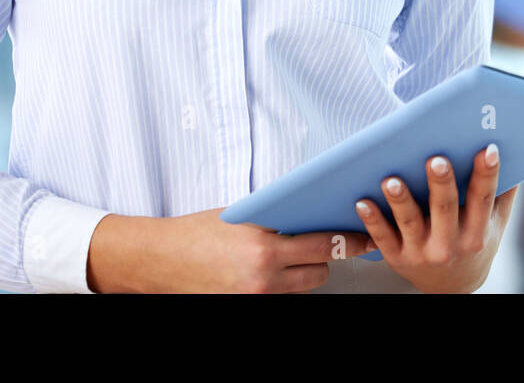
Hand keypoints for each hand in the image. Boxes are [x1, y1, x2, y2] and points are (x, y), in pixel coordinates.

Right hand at [87, 208, 375, 292]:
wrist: (159, 260)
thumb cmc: (196, 233)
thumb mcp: (243, 216)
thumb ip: (278, 220)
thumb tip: (311, 215)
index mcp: (265, 248)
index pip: (323, 246)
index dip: (349, 242)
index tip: (365, 239)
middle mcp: (263, 278)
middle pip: (319, 272)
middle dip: (321, 258)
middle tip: (314, 244)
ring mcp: (255, 298)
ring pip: (303, 289)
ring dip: (301, 274)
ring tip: (285, 259)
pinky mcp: (246, 308)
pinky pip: (281, 298)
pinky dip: (281, 286)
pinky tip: (269, 272)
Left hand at [354, 145, 516, 293]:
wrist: (452, 285)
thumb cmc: (474, 242)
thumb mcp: (494, 224)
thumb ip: (502, 192)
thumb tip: (507, 148)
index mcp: (477, 232)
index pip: (483, 199)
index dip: (487, 174)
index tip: (488, 150)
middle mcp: (451, 244)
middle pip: (445, 209)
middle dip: (441, 184)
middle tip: (436, 160)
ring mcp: (422, 252)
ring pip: (410, 222)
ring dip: (400, 200)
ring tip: (392, 180)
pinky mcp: (397, 257)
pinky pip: (382, 237)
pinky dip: (373, 220)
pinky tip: (363, 202)